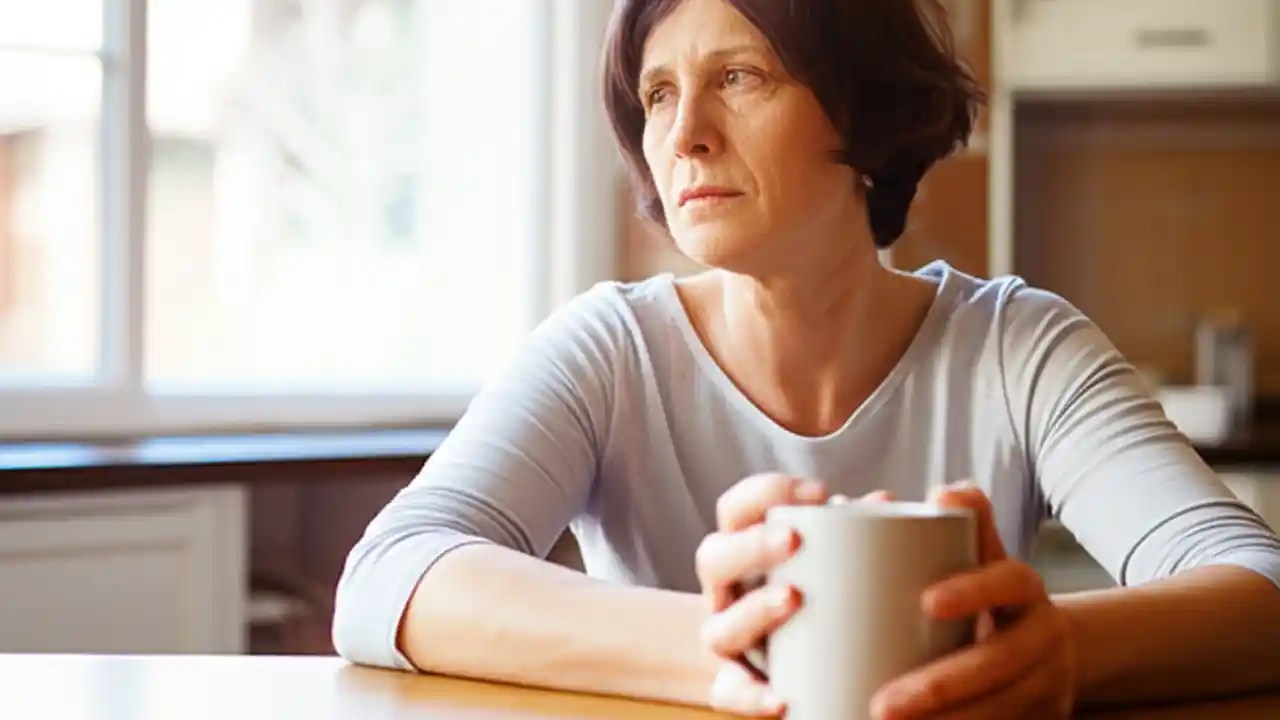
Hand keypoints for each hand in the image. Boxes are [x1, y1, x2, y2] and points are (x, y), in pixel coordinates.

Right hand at [694, 473, 891, 715]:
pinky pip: (731, 693)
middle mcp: (725, 591)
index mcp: (742, 549)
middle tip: (794, 540)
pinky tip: (784, 699)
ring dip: (754, 610)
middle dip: (751, 545)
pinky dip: (753, 697)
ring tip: (794, 599)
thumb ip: (853, 531)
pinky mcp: (734, 686)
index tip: (820, 492)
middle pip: (714, 558)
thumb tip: (884, 502)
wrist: (793, 665)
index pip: (736, 508)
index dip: (767, 493)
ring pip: (719, 626)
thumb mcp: (830, 559)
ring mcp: (726, 639)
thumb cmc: (818, 596)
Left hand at [870, 483, 1075, 718]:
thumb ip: (965, 523)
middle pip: (999, 663)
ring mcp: (1049, 682)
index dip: (973, 590)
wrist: (1047, 646)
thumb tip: (945, 493)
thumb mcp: (985, 555)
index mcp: (1025, 588)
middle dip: (940, 687)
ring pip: (1002, 709)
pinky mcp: (1041, 718)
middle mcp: (1044, 634)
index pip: (1007, 581)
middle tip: (882, 705)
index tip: (925, 602)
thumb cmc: (989, 592)